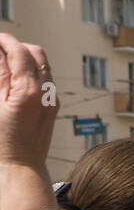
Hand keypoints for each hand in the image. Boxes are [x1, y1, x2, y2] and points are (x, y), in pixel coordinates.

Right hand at [0, 34, 55, 172]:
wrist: (21, 168)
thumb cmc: (1, 142)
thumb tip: (0, 52)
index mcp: (30, 91)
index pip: (20, 51)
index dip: (4, 40)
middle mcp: (47, 93)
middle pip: (36, 53)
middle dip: (16, 46)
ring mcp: (52, 100)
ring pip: (42, 65)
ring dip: (24, 58)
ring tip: (2, 63)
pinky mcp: (52, 107)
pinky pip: (44, 80)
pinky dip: (30, 72)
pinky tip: (13, 79)